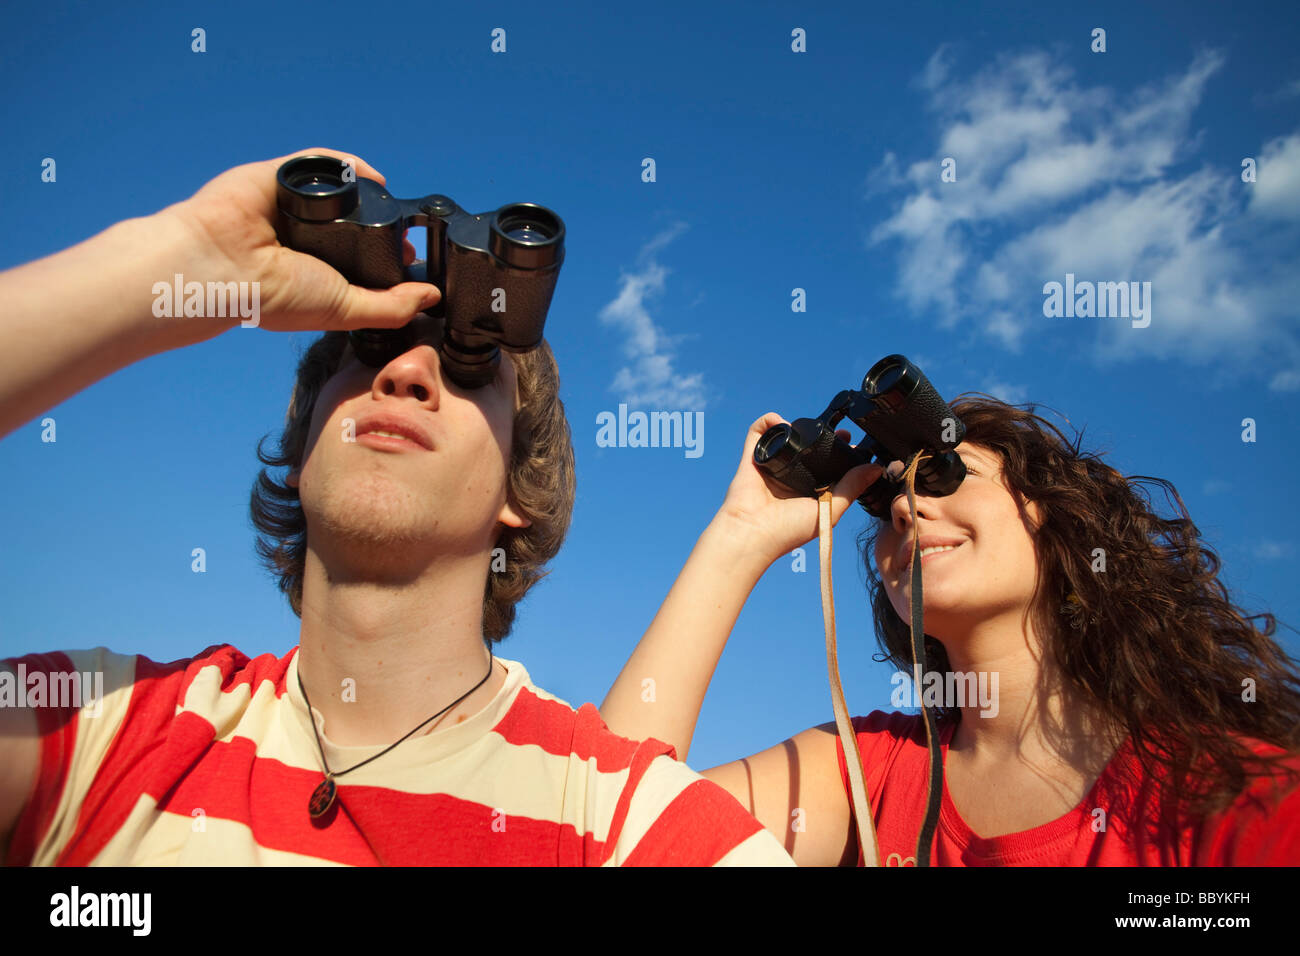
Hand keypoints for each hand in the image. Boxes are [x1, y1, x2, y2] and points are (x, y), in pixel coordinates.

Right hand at [161, 147, 437, 343]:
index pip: (360, 257)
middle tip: (410, 230)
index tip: (414, 258)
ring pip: (338, 191)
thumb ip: (390, 306)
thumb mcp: (345, 309)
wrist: (223, 267)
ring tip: (393, 202)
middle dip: (383, 223)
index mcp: (316, 269)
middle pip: (353, 221)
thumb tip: (431, 297)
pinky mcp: (278, 176)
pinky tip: (372, 177)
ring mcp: (291, 204)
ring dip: (367, 193)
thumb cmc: (276, 297)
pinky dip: (346, 164)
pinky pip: (317, 162)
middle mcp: (305, 237)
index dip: (390, 257)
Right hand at [712, 413, 882, 567]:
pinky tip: (781, 422)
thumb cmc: (788, 531)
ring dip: (797, 426)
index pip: (829, 465)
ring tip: (807, 425)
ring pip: (786, 437)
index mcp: (810, 490)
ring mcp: (772, 465)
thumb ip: (852, 488)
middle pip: (809, 448)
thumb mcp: (829, 510)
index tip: (854, 444)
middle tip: (840, 431)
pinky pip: (759, 432)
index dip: (842, 453)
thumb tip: (876, 468)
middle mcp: (792, 476)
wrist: (753, 534)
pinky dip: (768, 421)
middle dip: (824, 435)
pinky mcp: (753, 457)